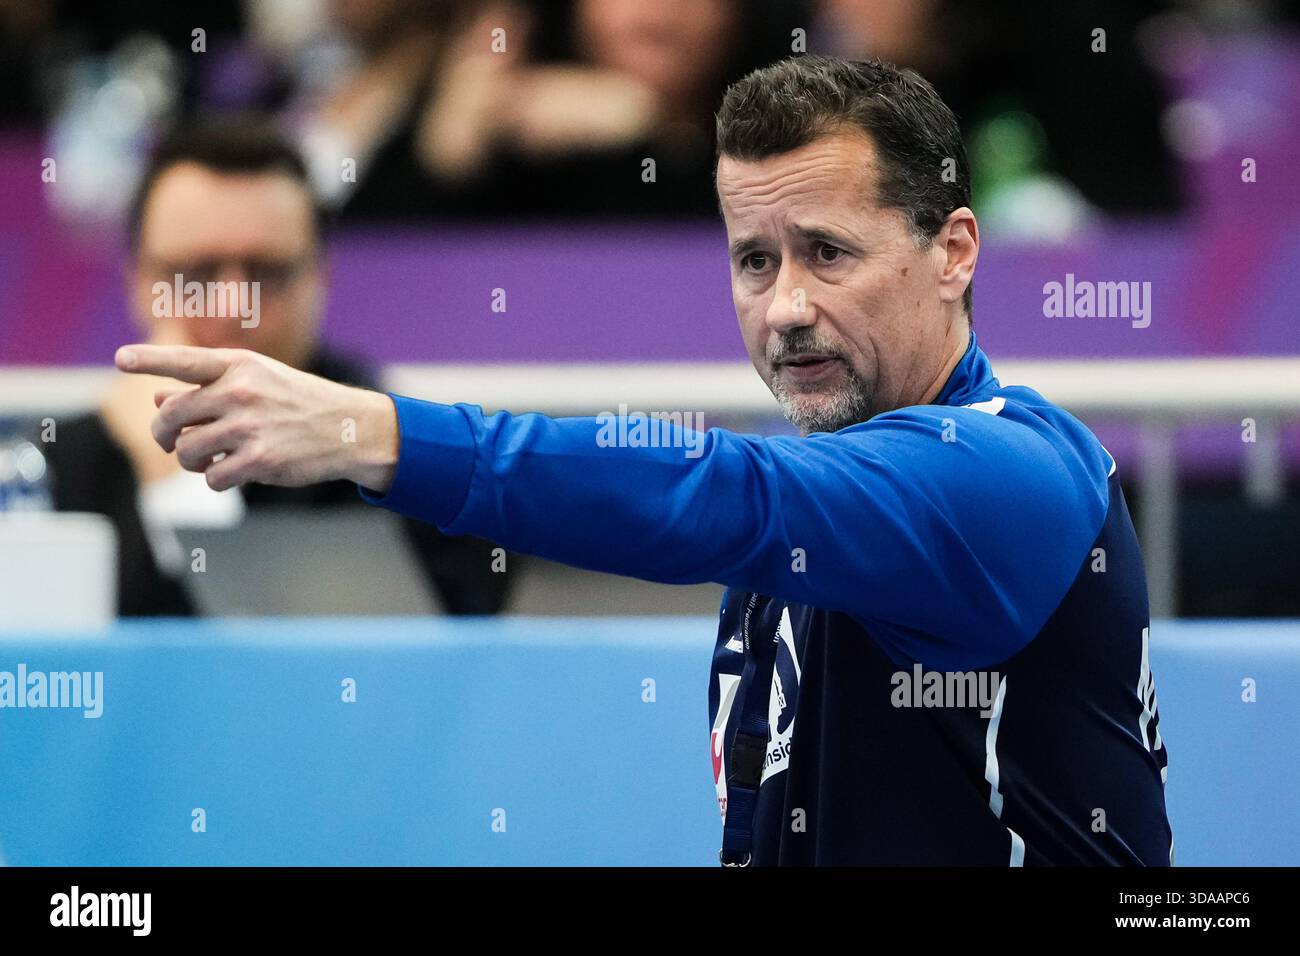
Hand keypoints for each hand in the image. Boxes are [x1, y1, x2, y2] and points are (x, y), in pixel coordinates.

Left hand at [114, 344, 398, 492]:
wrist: (348, 427)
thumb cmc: (297, 401)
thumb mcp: (257, 381)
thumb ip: (207, 388)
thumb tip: (157, 398)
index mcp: (239, 365)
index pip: (185, 360)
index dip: (150, 360)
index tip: (122, 359)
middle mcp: (241, 391)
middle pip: (171, 415)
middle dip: (161, 433)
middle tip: (169, 442)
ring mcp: (250, 426)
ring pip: (187, 451)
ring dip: (190, 461)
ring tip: (207, 459)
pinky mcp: (261, 459)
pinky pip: (212, 477)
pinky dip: (215, 479)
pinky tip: (231, 472)